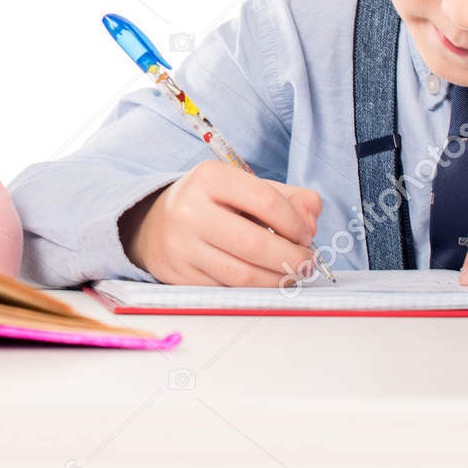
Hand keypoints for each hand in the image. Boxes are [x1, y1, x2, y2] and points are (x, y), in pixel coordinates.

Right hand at [119, 159, 321, 286]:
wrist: (155, 224)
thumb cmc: (212, 204)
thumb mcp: (245, 187)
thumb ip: (288, 197)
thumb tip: (311, 223)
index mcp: (209, 178)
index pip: (266, 201)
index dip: (296, 224)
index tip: (306, 235)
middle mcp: (190, 210)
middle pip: (255, 244)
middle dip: (292, 259)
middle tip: (306, 263)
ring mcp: (181, 246)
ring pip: (243, 275)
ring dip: (277, 280)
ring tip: (291, 275)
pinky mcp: (179, 275)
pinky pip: (227, 289)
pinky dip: (253, 289)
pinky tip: (263, 280)